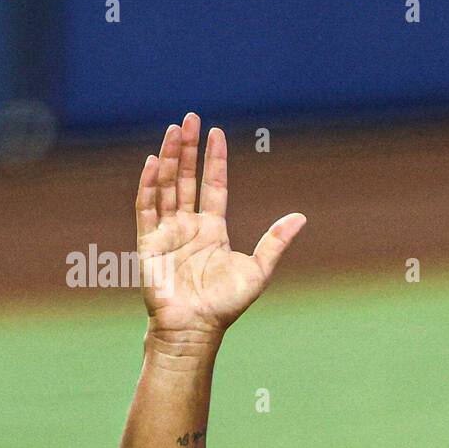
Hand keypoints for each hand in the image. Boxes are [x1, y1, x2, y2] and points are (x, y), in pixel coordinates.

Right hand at [135, 113, 304, 341]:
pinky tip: (154, 162)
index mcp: (213, 230)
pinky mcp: (148, 243)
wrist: (195, 328)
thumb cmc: (226, 304)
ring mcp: (167, 232)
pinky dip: (149, 184)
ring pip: (166, 185)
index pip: (213, 186)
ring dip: (170, 158)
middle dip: (189, 148)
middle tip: (191, 118)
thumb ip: (275, 242)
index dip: (215, 160)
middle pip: (187, 178)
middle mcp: (188, 226)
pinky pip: (146, 208)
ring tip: (174, 130)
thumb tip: (301, 217)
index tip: (218, 133)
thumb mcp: (258, 270)